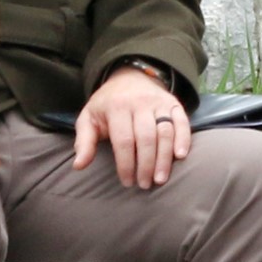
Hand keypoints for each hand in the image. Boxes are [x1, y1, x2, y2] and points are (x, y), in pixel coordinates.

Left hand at [73, 65, 190, 189]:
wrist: (129, 77)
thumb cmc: (107, 104)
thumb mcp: (89, 118)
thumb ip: (84, 141)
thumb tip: (78, 165)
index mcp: (116, 107)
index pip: (124, 140)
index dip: (126, 164)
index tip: (127, 182)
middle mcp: (139, 103)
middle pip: (146, 138)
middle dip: (146, 165)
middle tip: (145, 185)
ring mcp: (158, 102)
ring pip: (165, 132)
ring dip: (164, 158)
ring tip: (160, 179)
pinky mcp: (173, 103)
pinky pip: (182, 121)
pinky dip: (183, 138)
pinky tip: (180, 156)